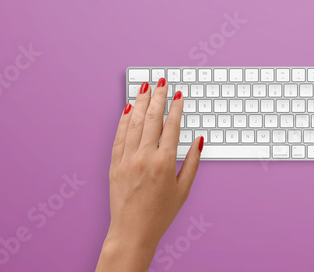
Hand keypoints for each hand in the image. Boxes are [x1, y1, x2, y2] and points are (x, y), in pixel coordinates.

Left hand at [96, 79, 202, 271]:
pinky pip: (119, 135)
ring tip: (145, 87)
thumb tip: (199, 139)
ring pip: (134, 122)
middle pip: (152, 118)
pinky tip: (128, 107)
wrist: (132, 231)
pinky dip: (123, 119)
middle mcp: (144, 157)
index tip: (178, 94)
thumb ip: (192, 162)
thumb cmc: (160, 214)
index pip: (171, 126)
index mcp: (164, 163)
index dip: (175, 107)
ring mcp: (127, 159)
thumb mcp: (184, 189)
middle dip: (158, 96)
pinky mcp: (114, 163)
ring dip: (140, 101)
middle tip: (162, 81)